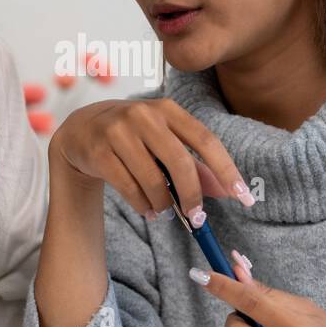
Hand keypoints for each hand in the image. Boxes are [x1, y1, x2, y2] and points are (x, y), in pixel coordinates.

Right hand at [50, 98, 256, 221]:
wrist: (81, 130)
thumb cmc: (133, 137)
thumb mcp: (164, 142)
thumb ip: (195, 164)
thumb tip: (227, 191)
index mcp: (168, 109)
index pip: (205, 140)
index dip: (226, 170)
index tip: (243, 196)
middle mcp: (143, 115)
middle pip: (180, 162)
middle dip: (192, 195)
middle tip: (197, 217)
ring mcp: (118, 131)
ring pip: (153, 180)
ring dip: (164, 204)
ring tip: (165, 212)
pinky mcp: (98, 151)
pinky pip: (129, 188)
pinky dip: (143, 205)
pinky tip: (147, 209)